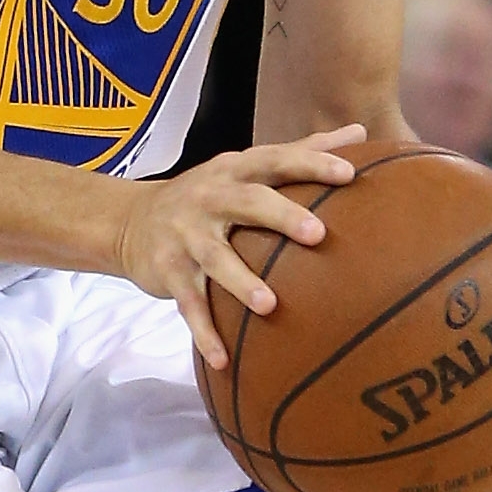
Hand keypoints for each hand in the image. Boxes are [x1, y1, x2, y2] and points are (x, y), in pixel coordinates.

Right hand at [118, 125, 364, 366]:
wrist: (131, 221)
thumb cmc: (209, 194)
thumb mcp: (246, 166)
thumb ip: (302, 150)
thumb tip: (359, 130)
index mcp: (235, 170)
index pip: (276, 160)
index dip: (311, 163)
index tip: (348, 174)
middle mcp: (209, 198)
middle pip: (247, 202)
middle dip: (281, 216)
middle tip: (317, 234)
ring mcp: (186, 235)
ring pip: (216, 259)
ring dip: (241, 282)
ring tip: (270, 306)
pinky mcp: (169, 271)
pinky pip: (188, 305)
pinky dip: (204, 333)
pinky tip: (224, 361)